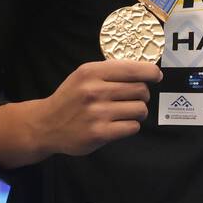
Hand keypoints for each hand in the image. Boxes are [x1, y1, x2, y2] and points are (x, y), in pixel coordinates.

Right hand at [36, 59, 163, 157]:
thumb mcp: (83, 75)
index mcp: (92, 72)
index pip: (133, 69)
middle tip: (133, 98)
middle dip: (142, 94)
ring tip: (125, 112)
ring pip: (140, 109)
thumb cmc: (70, 98)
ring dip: (138, 111)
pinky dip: (130, 125)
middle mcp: (94, 91)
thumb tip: (146, 71)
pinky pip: (132, 127)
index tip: (156, 76)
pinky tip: (118, 123)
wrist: (46, 124)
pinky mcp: (100, 133)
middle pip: (141, 90)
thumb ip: (110, 71)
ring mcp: (97, 113)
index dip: (151, 73)